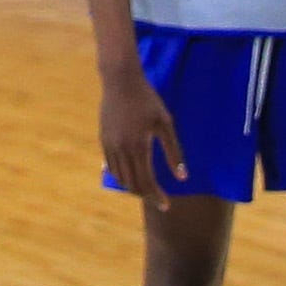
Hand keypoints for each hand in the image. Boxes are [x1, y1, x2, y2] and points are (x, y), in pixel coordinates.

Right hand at [98, 68, 185, 207]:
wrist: (120, 80)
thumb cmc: (147, 100)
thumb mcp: (165, 124)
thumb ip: (174, 152)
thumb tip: (182, 178)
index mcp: (137, 147)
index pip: (146, 182)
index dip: (157, 196)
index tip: (167, 205)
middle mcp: (121, 150)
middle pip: (131, 184)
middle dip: (146, 195)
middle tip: (159, 199)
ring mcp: (109, 145)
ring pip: (119, 177)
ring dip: (133, 187)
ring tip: (147, 188)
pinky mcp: (103, 139)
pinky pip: (111, 166)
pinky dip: (121, 175)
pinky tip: (131, 174)